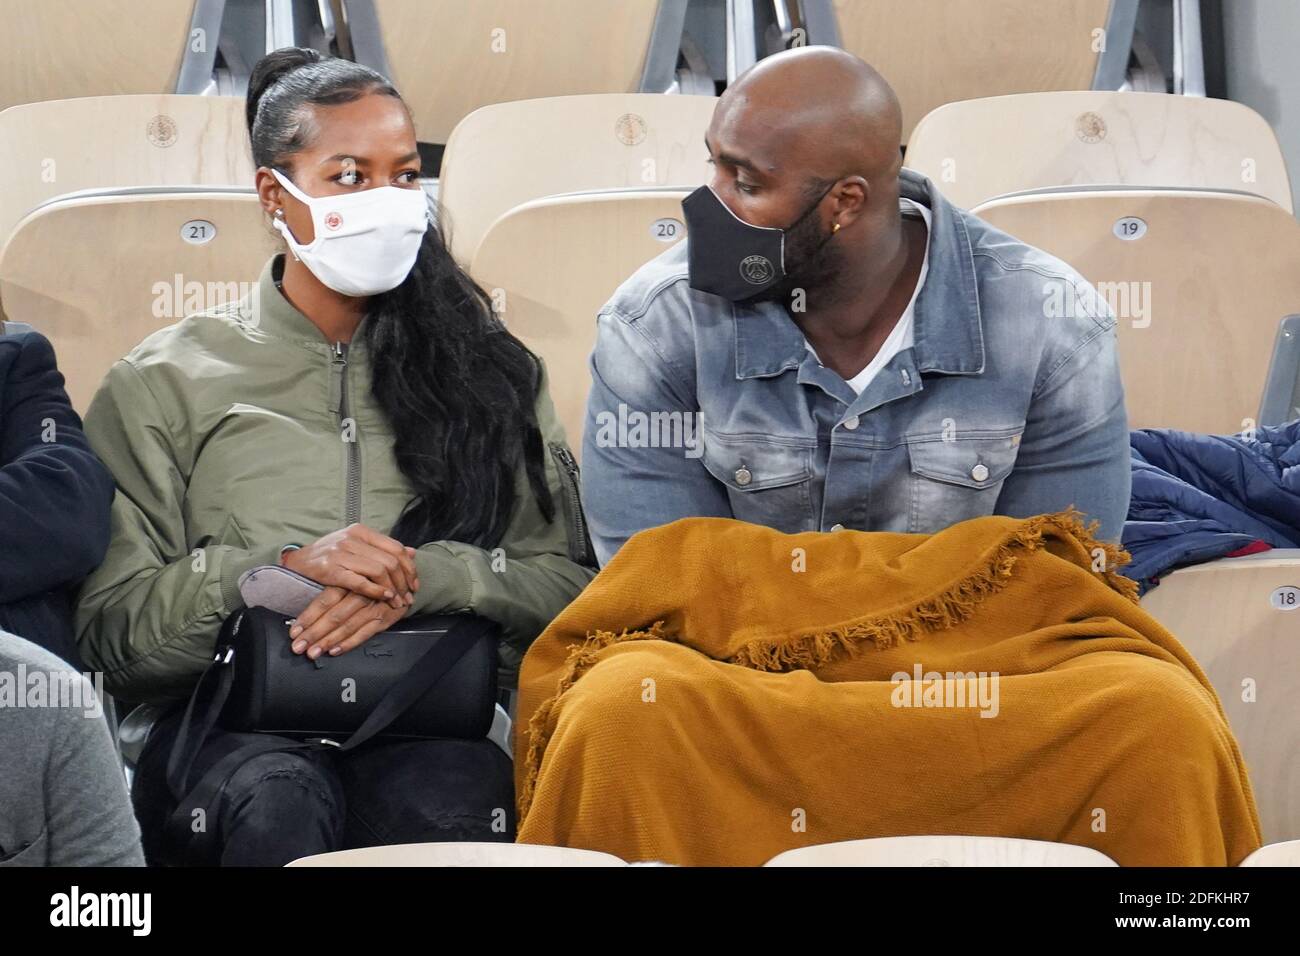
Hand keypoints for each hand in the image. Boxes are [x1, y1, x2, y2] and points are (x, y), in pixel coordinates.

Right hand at [282, 524, 418, 609]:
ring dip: (393, 589)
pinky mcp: (331, 570)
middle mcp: (352, 539)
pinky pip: (361, 582)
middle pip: (391, 561)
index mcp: (361, 531)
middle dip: (404, 582)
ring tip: (397, 602)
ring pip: (380, 571)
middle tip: (408, 597)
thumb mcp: (356, 545)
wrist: (296, 563)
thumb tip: (413, 552)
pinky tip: (384, 598)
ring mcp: (340, 553)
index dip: (410, 568)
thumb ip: (382, 549)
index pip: (396, 548)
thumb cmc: (329, 556)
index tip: (414, 583)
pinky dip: (376, 591)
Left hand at [288, 585, 409, 658]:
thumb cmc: (372, 579)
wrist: (403, 580)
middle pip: (336, 615)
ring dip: (329, 641)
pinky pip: (365, 633)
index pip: (327, 599)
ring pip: (349, 626)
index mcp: (352, 579)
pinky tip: (335, 651)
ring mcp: (375, 607)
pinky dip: (350, 643)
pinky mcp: (384, 618)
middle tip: (299, 646)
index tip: (295, 630)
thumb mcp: (352, 574)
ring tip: (313, 652)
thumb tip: (299, 593)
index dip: (309, 615)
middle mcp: (363, 593)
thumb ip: (331, 585)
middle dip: (315, 633)